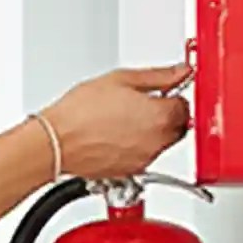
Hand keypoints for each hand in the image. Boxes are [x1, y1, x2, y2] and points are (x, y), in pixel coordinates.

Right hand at [39, 63, 190, 178]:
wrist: (58, 141)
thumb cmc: (81, 112)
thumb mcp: (122, 79)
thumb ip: (158, 76)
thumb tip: (180, 72)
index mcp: (160, 115)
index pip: (184, 105)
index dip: (172, 95)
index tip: (161, 92)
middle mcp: (158, 140)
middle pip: (178, 127)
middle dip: (167, 115)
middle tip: (144, 105)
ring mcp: (146, 159)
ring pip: (162, 143)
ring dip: (152, 131)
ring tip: (123, 119)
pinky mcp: (132, 171)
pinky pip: (145, 156)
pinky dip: (137, 146)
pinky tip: (116, 135)